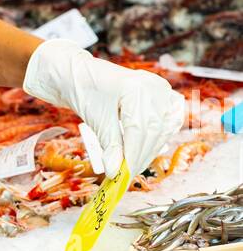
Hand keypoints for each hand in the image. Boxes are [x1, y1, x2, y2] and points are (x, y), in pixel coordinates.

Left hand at [23, 39, 185, 179]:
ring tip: (133, 163)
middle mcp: (154, 86)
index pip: (140, 130)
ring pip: (164, 127)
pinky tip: (146, 147)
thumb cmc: (86, 92)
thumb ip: (110, 146)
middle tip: (126, 174)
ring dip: (150, 148)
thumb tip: (116, 172)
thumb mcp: (97, 120)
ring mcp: (160, 89)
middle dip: (141, 155)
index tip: (123, 175)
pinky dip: (158, 136)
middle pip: (155, 130)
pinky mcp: (161, 95)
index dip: (133, 156)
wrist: (81, 76)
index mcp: (137, 88)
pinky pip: (168, 119)